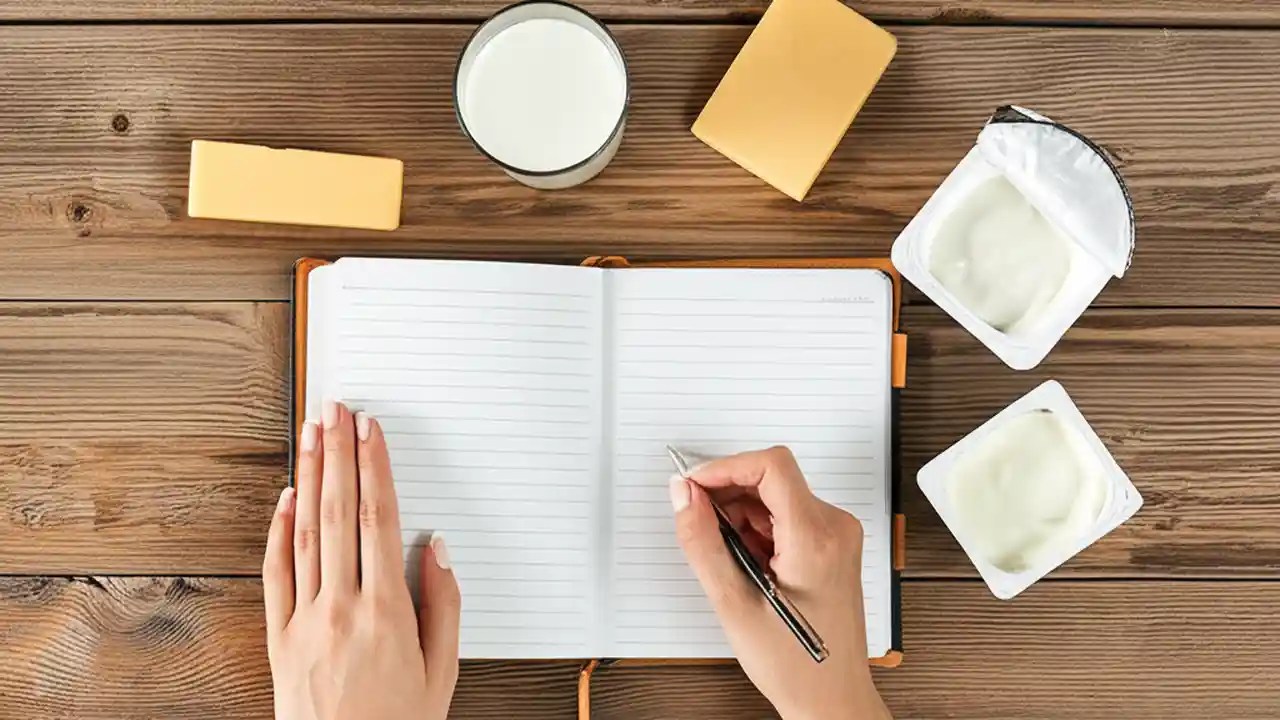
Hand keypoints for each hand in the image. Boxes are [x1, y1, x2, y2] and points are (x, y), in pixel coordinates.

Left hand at [263, 401, 460, 719]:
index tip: (371, 430)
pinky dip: (279, 529)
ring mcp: (304, 620)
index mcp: (387, 613)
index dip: (374, 467)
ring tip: (311, 434)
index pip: (379, 520)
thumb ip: (444, 605)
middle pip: (339, 513)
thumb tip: (435, 547)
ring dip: (308, 476)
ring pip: (305, 532)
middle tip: (336, 410)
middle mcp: (341, 608)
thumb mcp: (442, 672)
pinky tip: (286, 497)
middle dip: (338, 454)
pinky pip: (275, 572)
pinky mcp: (278, 636)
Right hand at [669, 446, 890, 719]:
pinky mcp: (831, 544)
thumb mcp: (734, 603)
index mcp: (816, 538)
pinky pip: (786, 516)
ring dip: (741, 518)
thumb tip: (684, 496)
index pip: (771, 466)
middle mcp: (834, 528)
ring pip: (774, 497)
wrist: (831, 699)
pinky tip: (749, 567)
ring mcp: (836, 535)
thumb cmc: (795, 665)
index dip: (724, 467)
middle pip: (770, 479)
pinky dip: (757, 531)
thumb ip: (702, 542)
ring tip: (730, 563)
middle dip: (727, 497)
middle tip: (699, 527)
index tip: (693, 485)